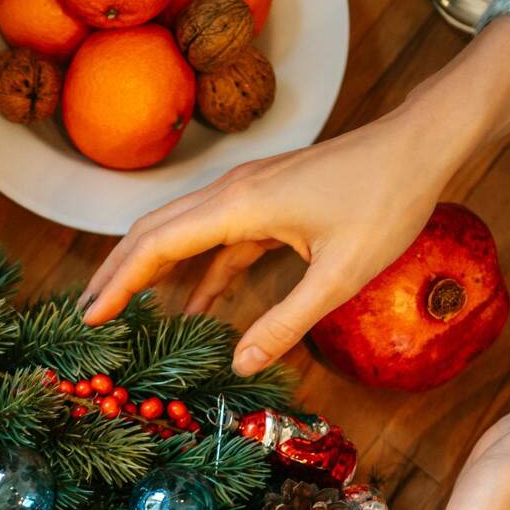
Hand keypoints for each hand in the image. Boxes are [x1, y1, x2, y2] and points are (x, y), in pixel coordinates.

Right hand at [80, 17, 509, 374]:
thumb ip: (285, 322)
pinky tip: (194, 306)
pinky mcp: (265, 201)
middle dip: (116, 274)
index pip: (155, 246)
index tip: (89, 317)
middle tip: (87, 317)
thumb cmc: (387, 200)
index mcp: (238, 206)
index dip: (118, 283)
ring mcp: (246, 194)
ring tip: (122, 308)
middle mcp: (230, 193)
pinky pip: (213, 238)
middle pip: (152, 232)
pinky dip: (194, 270)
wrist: (423, 143)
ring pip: (178, 231)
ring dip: (148, 268)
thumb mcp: (339, 275)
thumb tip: (238, 366)